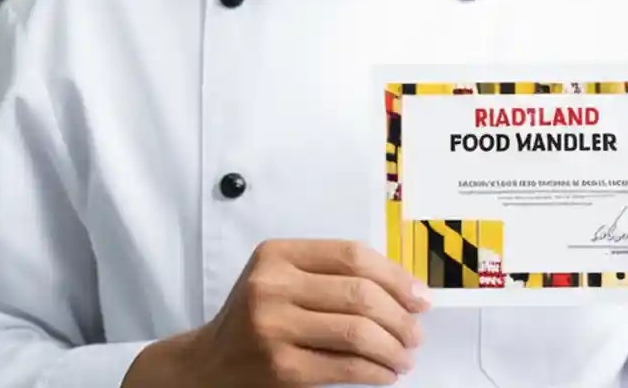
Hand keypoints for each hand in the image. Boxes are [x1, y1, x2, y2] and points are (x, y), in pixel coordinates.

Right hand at [125, 239, 430, 386]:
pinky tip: (385, 373)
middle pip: (360, 294)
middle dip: (401, 317)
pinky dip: (376, 371)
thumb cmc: (254, 319)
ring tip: (404, 357)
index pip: (352, 255)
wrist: (207, 365)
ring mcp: (273, 327)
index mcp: (276, 255)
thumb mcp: (280, 279)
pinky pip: (346, 366)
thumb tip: (405, 289)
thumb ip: (328, 273)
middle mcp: (271, 285)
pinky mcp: (281, 368)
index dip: (395, 276)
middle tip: (416, 333)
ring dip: (394, 347)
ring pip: (358, 331)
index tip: (420, 296)